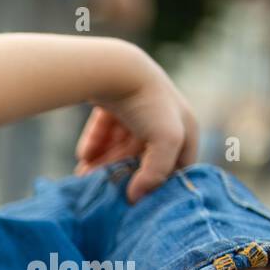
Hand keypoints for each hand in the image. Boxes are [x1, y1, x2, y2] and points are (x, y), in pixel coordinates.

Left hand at [73, 56, 198, 202]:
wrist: (116, 69)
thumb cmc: (148, 104)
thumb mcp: (166, 140)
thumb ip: (156, 173)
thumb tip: (137, 197)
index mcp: (185, 126)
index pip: (177, 165)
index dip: (159, 183)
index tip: (137, 200)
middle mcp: (164, 118)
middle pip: (141, 158)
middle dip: (121, 175)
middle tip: (102, 191)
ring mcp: (137, 109)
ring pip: (119, 146)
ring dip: (104, 165)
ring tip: (85, 179)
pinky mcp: (114, 103)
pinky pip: (104, 131)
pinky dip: (95, 146)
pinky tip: (83, 159)